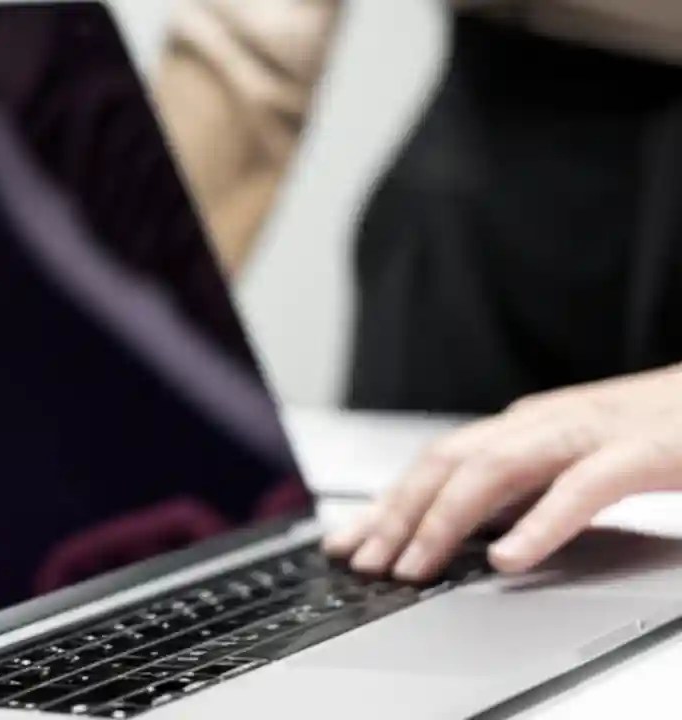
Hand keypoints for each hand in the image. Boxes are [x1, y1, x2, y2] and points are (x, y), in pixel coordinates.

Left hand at [323, 364, 681, 580]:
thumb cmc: (665, 430)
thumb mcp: (579, 458)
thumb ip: (527, 484)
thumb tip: (471, 529)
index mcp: (527, 424)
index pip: (437, 461)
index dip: (387, 502)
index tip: (347, 541)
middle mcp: (546, 421)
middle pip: (449, 463)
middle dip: (397, 515)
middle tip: (363, 562)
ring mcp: (593, 431)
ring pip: (496, 470)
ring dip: (444, 521)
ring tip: (413, 567)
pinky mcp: (645, 451)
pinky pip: (581, 488)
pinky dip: (540, 523)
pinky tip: (509, 560)